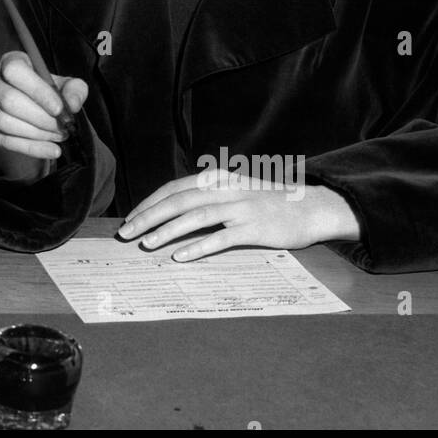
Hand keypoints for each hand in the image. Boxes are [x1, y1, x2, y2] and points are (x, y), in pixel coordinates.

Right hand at [0, 51, 87, 181]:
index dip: (37, 91)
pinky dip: (30, 148)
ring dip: (36, 134)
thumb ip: (74, 90)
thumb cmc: (47, 92)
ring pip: (4, 122)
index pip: (16, 71)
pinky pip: (3, 140)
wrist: (28, 109)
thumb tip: (72, 105)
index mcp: (10, 61)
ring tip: (59, 137)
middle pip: (9, 100)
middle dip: (40, 118)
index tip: (59, 109)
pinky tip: (51, 150)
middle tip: (63, 129)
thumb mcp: (65, 85)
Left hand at [116, 167, 360, 259]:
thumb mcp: (236, 192)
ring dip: (167, 230)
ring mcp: (240, 208)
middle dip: (149, 216)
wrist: (311, 208)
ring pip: (196, 216)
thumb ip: (210, 197)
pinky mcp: (254, 228)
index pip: (175, 188)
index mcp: (218, 180)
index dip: (150, 202)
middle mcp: (226, 190)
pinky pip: (221, 238)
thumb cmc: (270, 204)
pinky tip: (180, 257)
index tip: (131, 217)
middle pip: (179, 200)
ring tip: (147, 244)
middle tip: (126, 233)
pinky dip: (198, 247)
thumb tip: (175, 212)